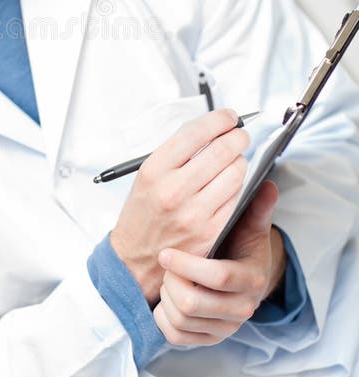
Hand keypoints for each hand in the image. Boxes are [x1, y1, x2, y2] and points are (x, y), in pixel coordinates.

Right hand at [111, 109, 249, 305]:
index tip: (228, 117)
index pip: (195, 134)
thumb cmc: (142, 213)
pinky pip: (236, 199)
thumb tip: (208, 131)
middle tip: (240, 134)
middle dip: (237, 137)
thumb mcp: (146, 176)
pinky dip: (238, 185)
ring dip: (240, 160)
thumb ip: (176, 154)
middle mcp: (173, 190)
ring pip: (234, 173)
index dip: (218, 120)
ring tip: (235, 158)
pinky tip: (232, 181)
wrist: (135, 259)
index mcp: (155, 170)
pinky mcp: (209, 231)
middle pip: (220, 151)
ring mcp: (194, 213)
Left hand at [153, 180, 285, 345]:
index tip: (166, 253)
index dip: (188, 266)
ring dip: (167, 296)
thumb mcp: (250, 227)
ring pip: (181, 319)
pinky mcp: (208, 340)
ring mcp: (224, 328)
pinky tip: (168, 298)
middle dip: (172, 281)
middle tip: (167, 263)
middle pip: (193, 304)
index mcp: (251, 279)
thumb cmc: (239, 247)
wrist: (241, 278)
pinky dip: (163, 317)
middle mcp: (241, 308)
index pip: (219, 278)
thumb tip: (267, 185)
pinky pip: (174, 335)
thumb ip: (256, 207)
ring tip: (169, 277)